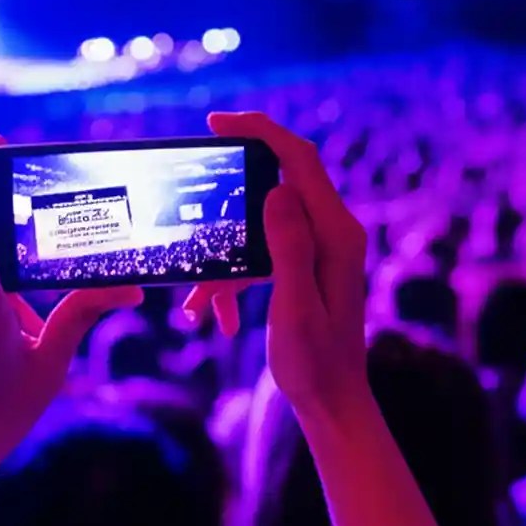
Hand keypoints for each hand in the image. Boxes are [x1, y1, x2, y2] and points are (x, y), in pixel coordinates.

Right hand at [185, 112, 368, 421]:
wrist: (332, 402)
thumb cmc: (316, 362)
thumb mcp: (296, 307)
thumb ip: (289, 247)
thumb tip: (276, 189)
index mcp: (335, 233)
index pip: (299, 159)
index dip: (260, 131)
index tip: (217, 123)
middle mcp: (332, 231)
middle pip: (278, 180)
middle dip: (230, 192)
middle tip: (190, 187)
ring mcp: (320, 248)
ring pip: (261, 226)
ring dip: (226, 261)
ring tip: (198, 307)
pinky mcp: (306, 265)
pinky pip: (262, 254)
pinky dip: (234, 278)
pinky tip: (216, 319)